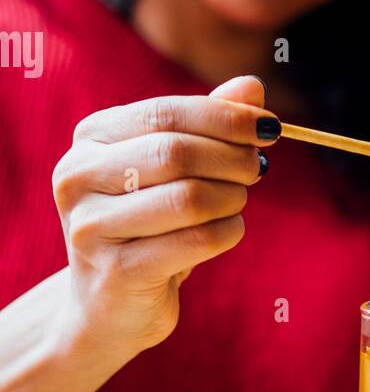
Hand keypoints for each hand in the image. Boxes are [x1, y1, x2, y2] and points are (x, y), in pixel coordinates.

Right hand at [52, 74, 277, 358]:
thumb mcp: (174, 168)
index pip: (166, 112)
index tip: (269, 127)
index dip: (225, 117)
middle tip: (258, 168)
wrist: (109, 304)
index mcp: (91, 138)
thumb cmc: (148, 223)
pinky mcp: (116, 271)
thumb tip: (253, 87)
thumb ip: (209, 123)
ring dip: (232, 197)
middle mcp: (79, 177)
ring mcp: (91, 227)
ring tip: (238, 201)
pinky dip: (227, 232)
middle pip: (176, 152)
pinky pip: (195, 241)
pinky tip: (229, 230)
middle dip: (232, 158)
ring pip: (188, 198)